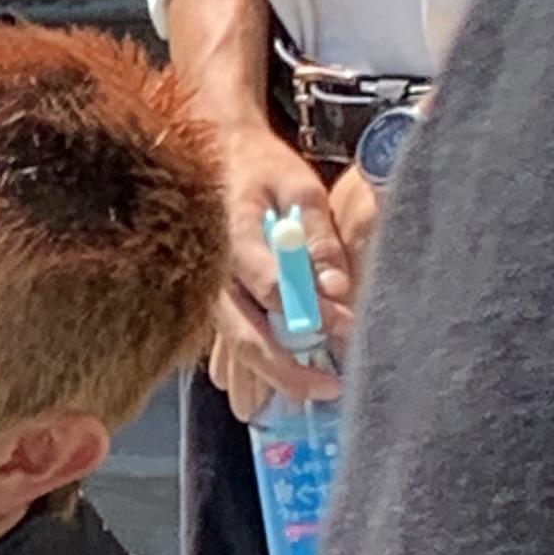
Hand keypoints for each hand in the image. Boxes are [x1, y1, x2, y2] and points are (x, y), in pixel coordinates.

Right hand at [204, 119, 352, 422]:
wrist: (217, 158)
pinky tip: (270, 396)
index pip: (271, 288)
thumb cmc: (262, 169)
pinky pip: (228, 346)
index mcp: (233, 237)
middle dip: (287, 368)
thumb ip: (317, 235)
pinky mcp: (213, 304)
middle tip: (329, 387)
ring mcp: (207, 294)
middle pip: (246, 334)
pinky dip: (251, 373)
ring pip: (236, 348)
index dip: (308, 314)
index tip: (345, 329)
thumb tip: (336, 286)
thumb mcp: (298, 185)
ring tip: (308, 395)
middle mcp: (212, 274)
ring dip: (270, 379)